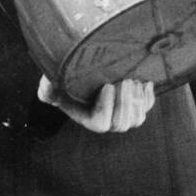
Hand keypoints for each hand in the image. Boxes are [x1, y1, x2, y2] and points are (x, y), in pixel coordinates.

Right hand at [38, 76, 154, 133]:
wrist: (84, 73)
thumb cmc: (66, 80)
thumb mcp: (53, 84)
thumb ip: (48, 89)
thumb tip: (48, 90)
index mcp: (88, 118)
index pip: (101, 123)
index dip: (106, 107)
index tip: (107, 86)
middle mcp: (107, 121)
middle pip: (121, 123)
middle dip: (124, 102)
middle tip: (125, 81)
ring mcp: (123, 114)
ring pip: (136, 118)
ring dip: (137, 100)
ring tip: (133, 80)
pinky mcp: (135, 105)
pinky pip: (146, 107)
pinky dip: (147, 97)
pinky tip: (146, 82)